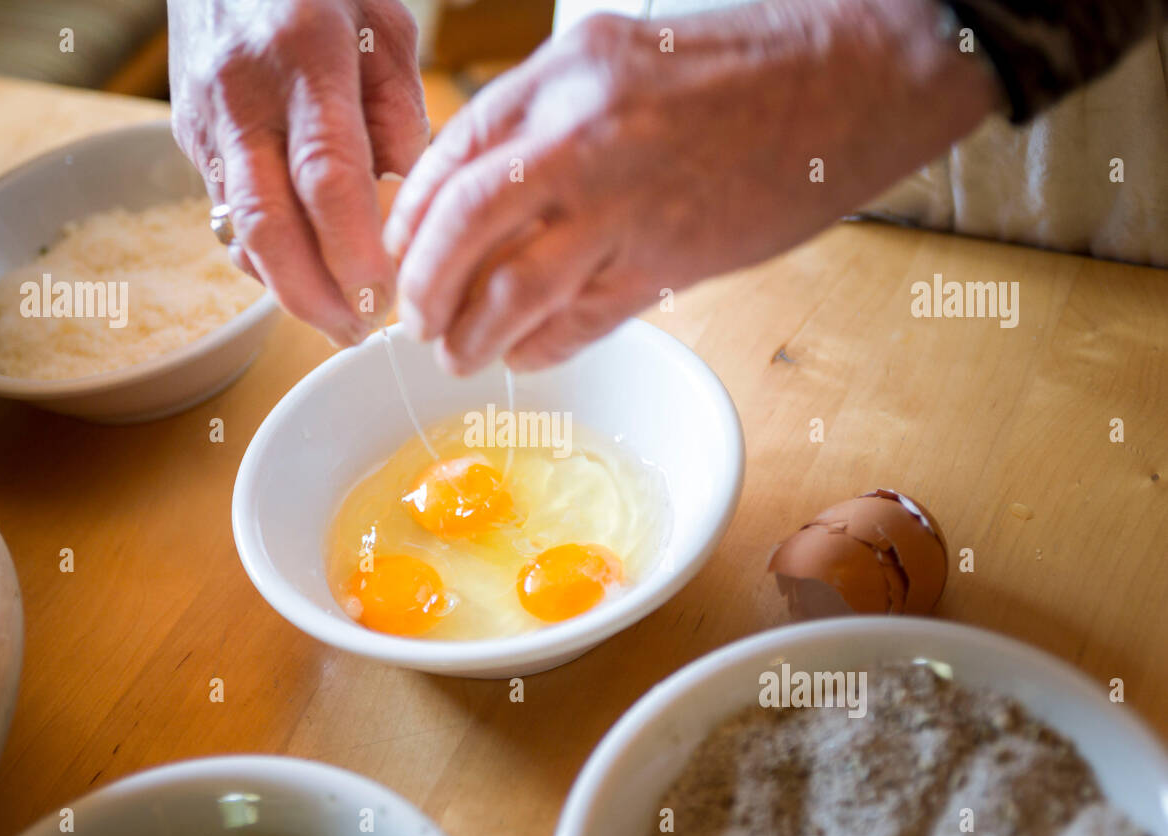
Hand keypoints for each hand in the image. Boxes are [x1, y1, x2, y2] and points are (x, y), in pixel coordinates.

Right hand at [169, 0, 428, 344]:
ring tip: (339, 317)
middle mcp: (244, 94)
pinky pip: (230, 214)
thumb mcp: (386, 25)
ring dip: (289, 289)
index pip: (326, 176)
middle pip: (269, 225)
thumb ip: (402, 112)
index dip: (353, 251)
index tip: (386, 300)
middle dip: (314, 297)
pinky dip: (267, 257)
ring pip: (241, 231)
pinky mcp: (189, 137)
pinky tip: (304, 275)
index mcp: (305, 56)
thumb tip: (403, 197)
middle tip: (356, 333)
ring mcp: (207, 119)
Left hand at [384, 0, 999, 374]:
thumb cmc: (740, 68)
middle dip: (423, 285)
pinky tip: (525, 355)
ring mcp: (627, 200)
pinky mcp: (672, 259)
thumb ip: (549, 120)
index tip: (398, 255)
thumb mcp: (622, 62)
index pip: (451, 155)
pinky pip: (582, 320)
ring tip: (459, 354)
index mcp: (562, 73)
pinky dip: (541, 347)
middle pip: (462, 225)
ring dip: (473, 333)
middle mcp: (582, 133)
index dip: (411, 219)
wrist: (854, 77)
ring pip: (513, 287)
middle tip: (416, 320)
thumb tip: (488, 196)